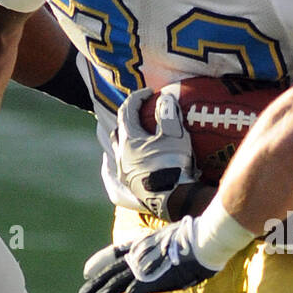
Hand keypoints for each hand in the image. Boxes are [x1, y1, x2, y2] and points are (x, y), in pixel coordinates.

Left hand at [79, 216, 215, 292]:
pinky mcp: (149, 280)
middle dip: (95, 283)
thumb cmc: (199, 241)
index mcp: (143, 245)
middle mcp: (138, 255)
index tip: (89, 269)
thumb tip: (177, 254)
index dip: (102, 261)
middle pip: (110, 271)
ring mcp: (142, 267)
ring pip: (113, 284)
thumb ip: (171, 248)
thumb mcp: (180, 241)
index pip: (117, 253)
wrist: (203, 241)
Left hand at [114, 87, 194, 219]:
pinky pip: (120, 169)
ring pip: (118, 151)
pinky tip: (128, 163)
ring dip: (125, 141)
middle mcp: (120, 155)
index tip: (149, 93)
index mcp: (128, 139)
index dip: (137, 98)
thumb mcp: (174, 135)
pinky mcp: (130, 187)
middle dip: (127, 120)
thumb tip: (165, 97)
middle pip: (118, 131)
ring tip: (136, 138)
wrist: (173, 199)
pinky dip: (124, 160)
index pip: (127, 111)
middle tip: (140, 115)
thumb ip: (168, 114)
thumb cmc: (173, 164)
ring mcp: (123, 173)